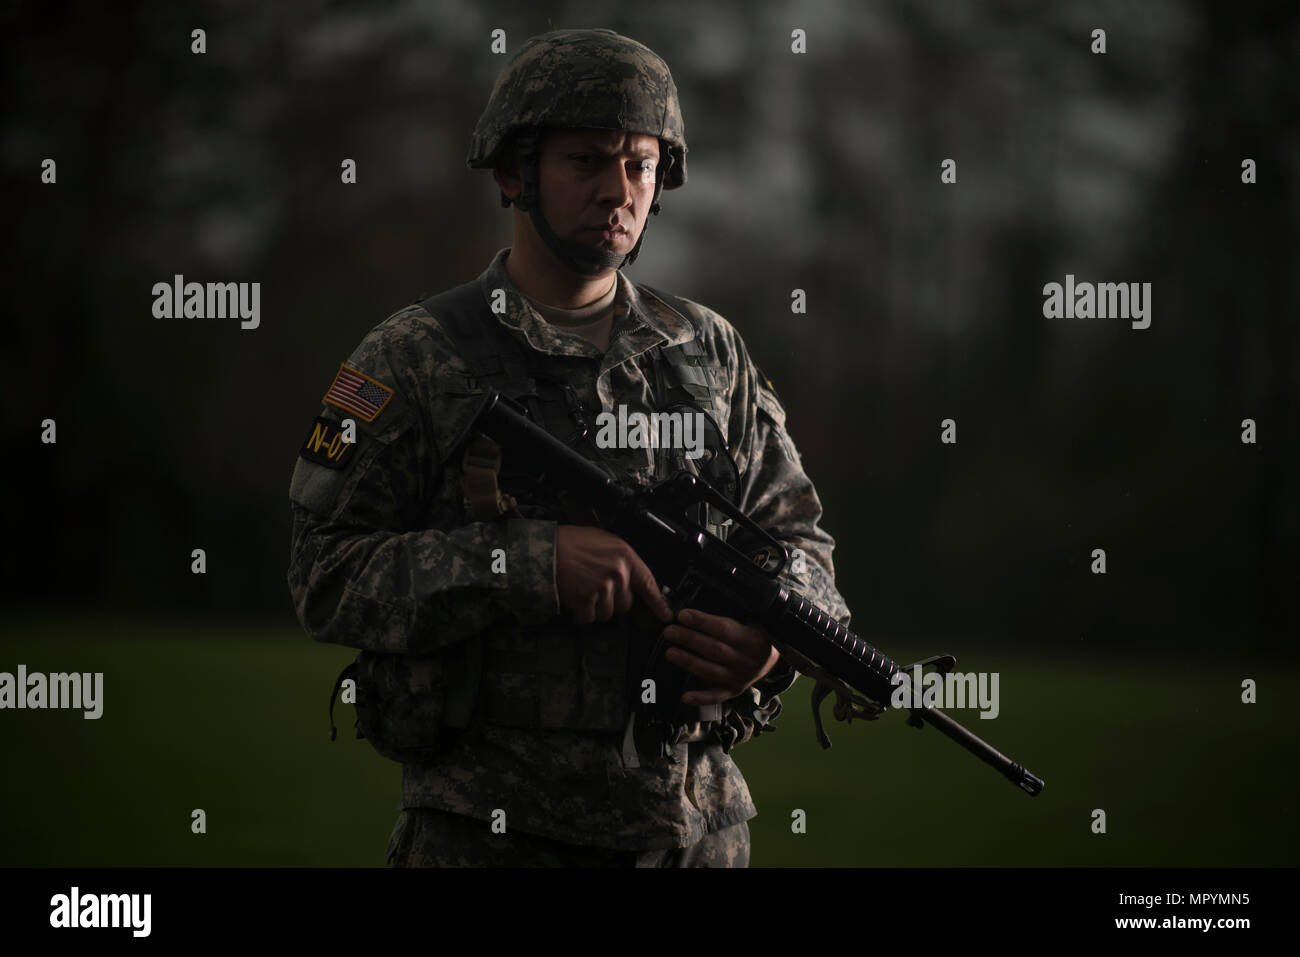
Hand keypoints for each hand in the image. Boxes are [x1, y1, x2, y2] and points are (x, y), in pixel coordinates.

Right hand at [555, 525, 673, 624]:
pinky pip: (589, 617)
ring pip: (607, 613)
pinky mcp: (586, 600)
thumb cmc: (571, 542)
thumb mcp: (604, 540)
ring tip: (583, 592)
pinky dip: (581, 614)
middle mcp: (617, 574)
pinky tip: (575, 601)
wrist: (547, 548)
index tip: (666, 615)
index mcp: (625, 557)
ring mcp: (602, 588)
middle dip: (613, 601)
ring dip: (595, 608)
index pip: (648, 583)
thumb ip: (620, 559)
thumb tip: (628, 575)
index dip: (658, 602)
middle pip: (625, 604)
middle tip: (598, 589)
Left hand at [662, 608, 780, 705]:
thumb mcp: (751, 619)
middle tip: (669, 632)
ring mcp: (740, 677)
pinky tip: (685, 697)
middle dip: (690, 639)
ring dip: (689, 662)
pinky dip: (701, 698)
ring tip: (670, 653)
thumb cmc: (755, 633)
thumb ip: (730, 613)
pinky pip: (717, 696)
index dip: (702, 622)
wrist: (773, 658)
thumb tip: (701, 599)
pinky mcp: (734, 690)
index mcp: (751, 638)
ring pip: (711, 671)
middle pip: (714, 649)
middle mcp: (746, 660)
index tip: (682, 615)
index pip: (724, 629)